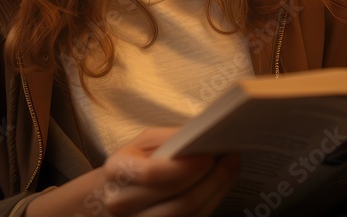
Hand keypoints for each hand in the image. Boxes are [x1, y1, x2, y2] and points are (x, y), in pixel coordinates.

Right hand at [26, 127, 239, 216]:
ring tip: (231, 168)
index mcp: (117, 172)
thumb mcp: (145, 141)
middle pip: (179, 201)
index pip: (153, 175)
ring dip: (216, 192)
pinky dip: (211, 203)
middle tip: (231, 158)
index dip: (185, 168)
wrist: (115, 193)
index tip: (209, 155)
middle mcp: (123, 205)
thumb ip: (172, 138)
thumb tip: (205, 136)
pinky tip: (220, 185)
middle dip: (211, 180)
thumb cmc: (135, 161)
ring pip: (189, 216)